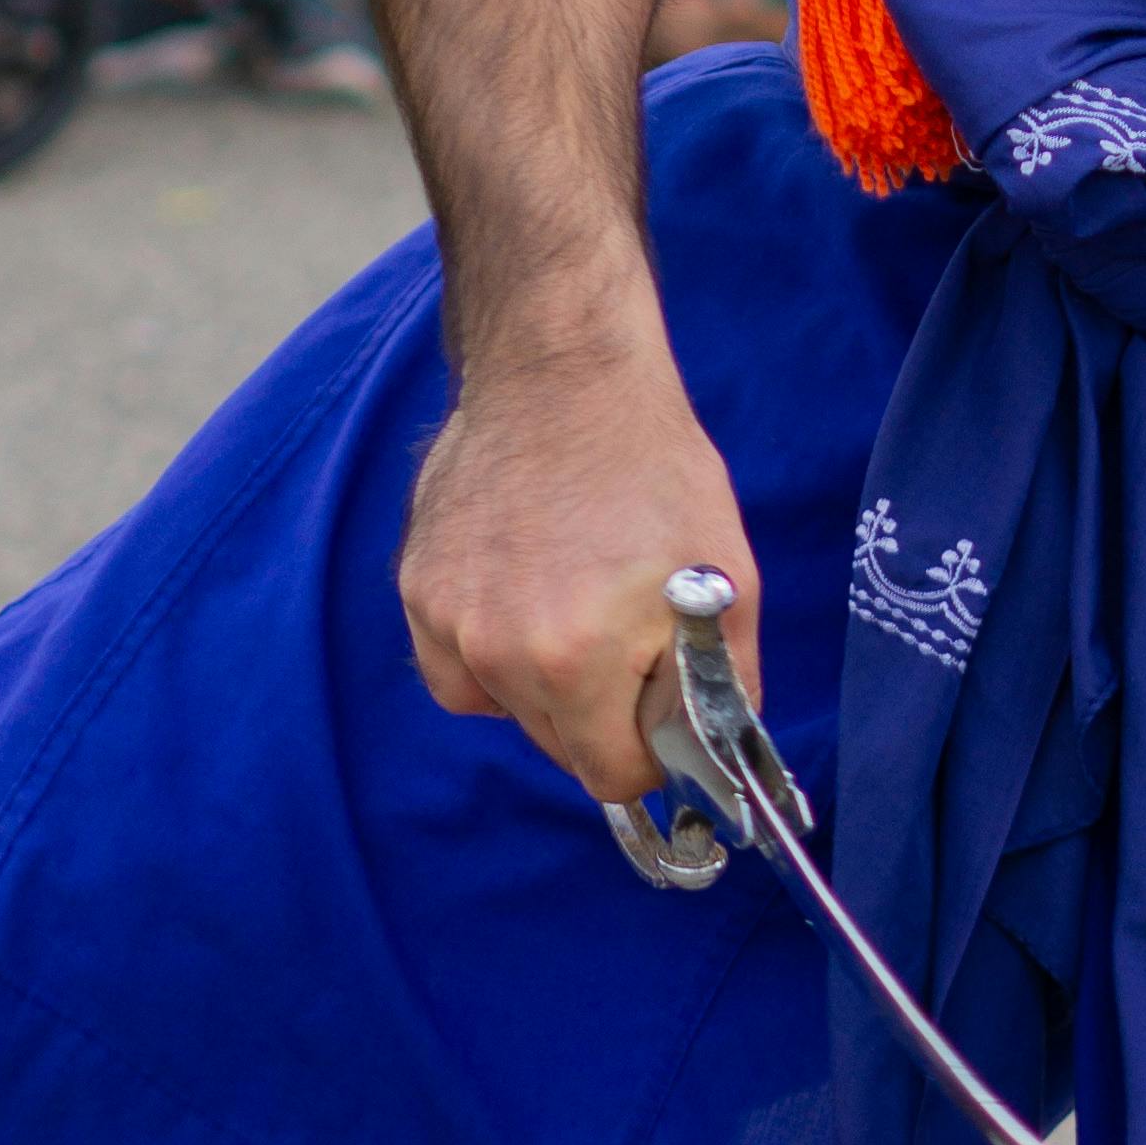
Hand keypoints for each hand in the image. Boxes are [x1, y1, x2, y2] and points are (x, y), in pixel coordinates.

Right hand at [398, 316, 760, 806]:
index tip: (657, 697)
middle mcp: (500, 651)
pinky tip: (521, 592)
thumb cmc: (651, 464)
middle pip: (559, 746)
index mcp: (579, 660)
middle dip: (599, 711)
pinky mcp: (416, 588)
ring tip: (571, 596)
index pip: (613, 774)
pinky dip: (488, 654)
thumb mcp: (729, 575)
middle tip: (622, 630)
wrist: (560, 369)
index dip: (648, 746)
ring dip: (542, 681)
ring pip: (509, 708)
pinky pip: (457, 670)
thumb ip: (725, 689)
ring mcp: (448, 619)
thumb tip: (722, 771)